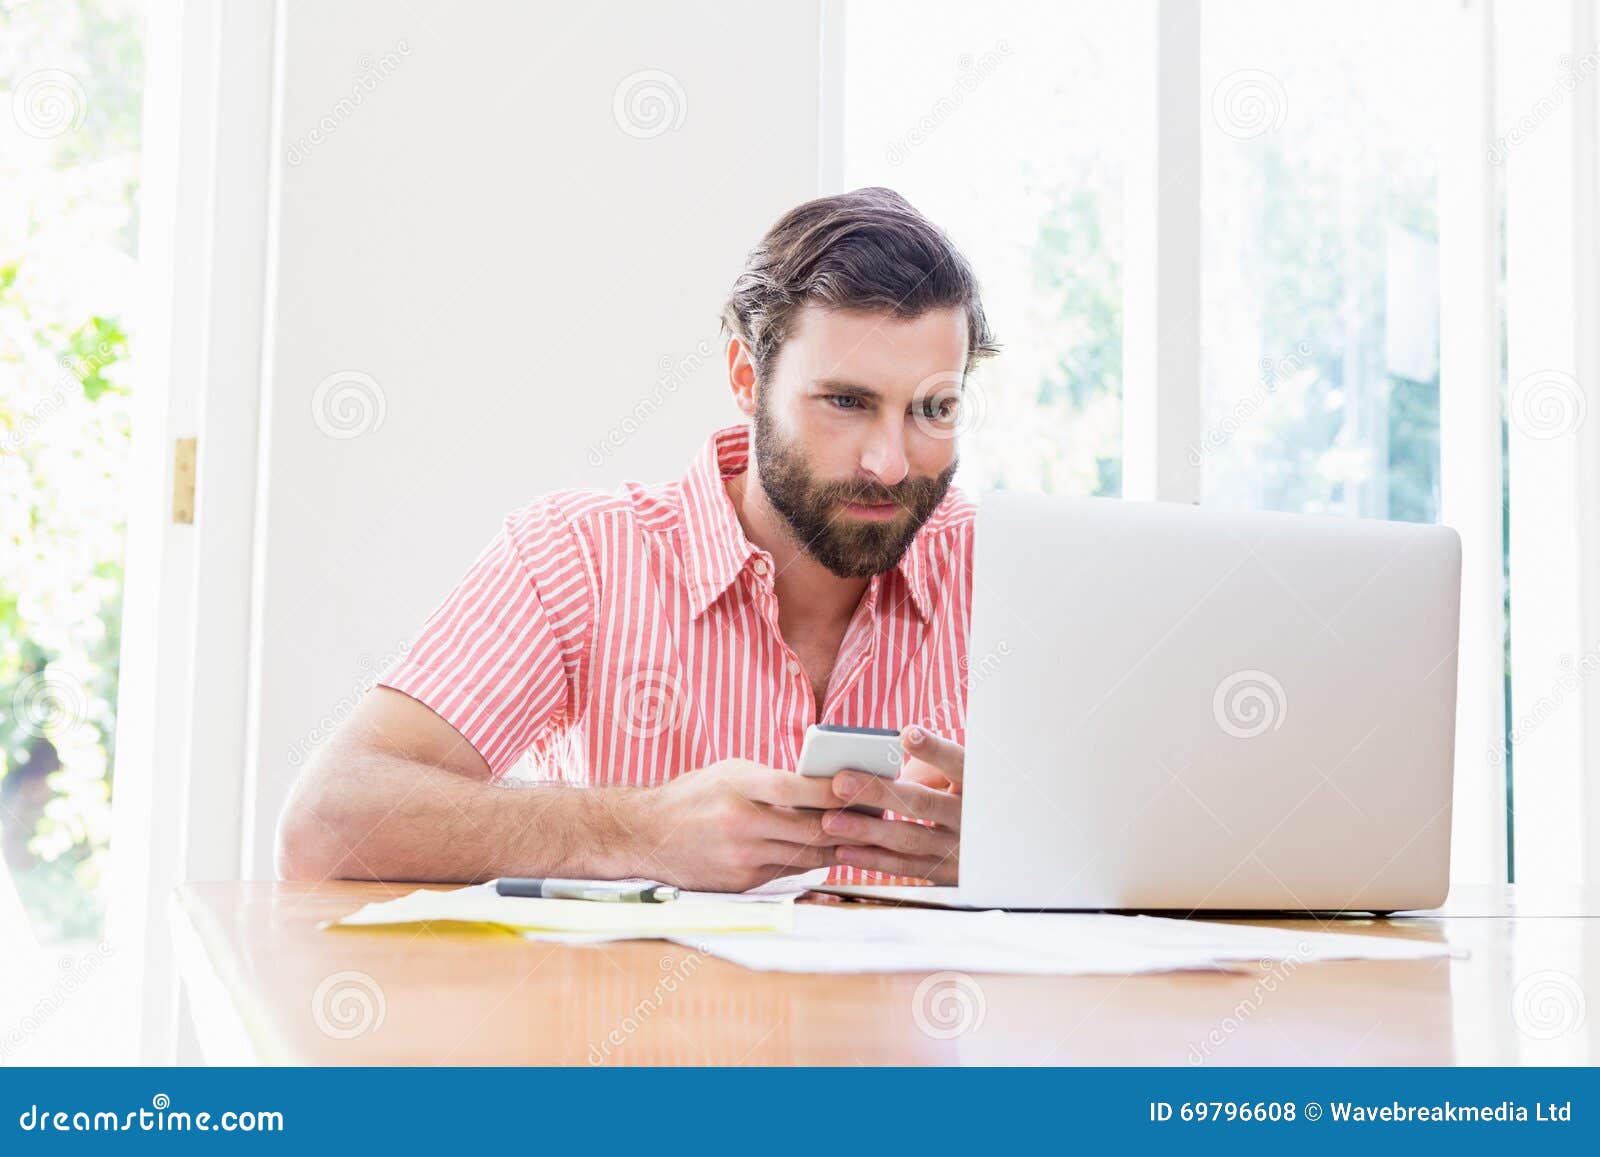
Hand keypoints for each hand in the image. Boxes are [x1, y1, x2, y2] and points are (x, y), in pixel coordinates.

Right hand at [635, 758, 847, 891]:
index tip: (863, 787)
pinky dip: (808, 861)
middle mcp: (740, 822)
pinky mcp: (741, 882)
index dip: (834, 790)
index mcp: (737, 785)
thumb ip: (772, 779)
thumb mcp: (729, 772)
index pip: (796, 788)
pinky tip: (826, 852)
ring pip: (807, 856)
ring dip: (836, 847)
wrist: (644, 835)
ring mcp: (741, 856)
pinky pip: (788, 872)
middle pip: (811, 828)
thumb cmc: (693, 795)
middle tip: (875, 817)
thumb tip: (823, 786)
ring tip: (861, 836)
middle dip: (847, 824)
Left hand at [822, 726, 962, 883]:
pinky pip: (906, 867)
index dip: (934, 750)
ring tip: (830, 820)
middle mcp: (970, 818)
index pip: (957, 762)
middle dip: (878, 793)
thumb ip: (927, 768)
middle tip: (840, 782)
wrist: (993, 846)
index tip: (906, 734)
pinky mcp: (945, 873)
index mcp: (976, 784)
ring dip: (866, 830)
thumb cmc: (960, 794)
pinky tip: (843, 850)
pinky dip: (873, 860)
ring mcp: (959, 849)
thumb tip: (880, 772)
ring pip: (909, 838)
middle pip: (922, 804)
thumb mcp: (955, 777)